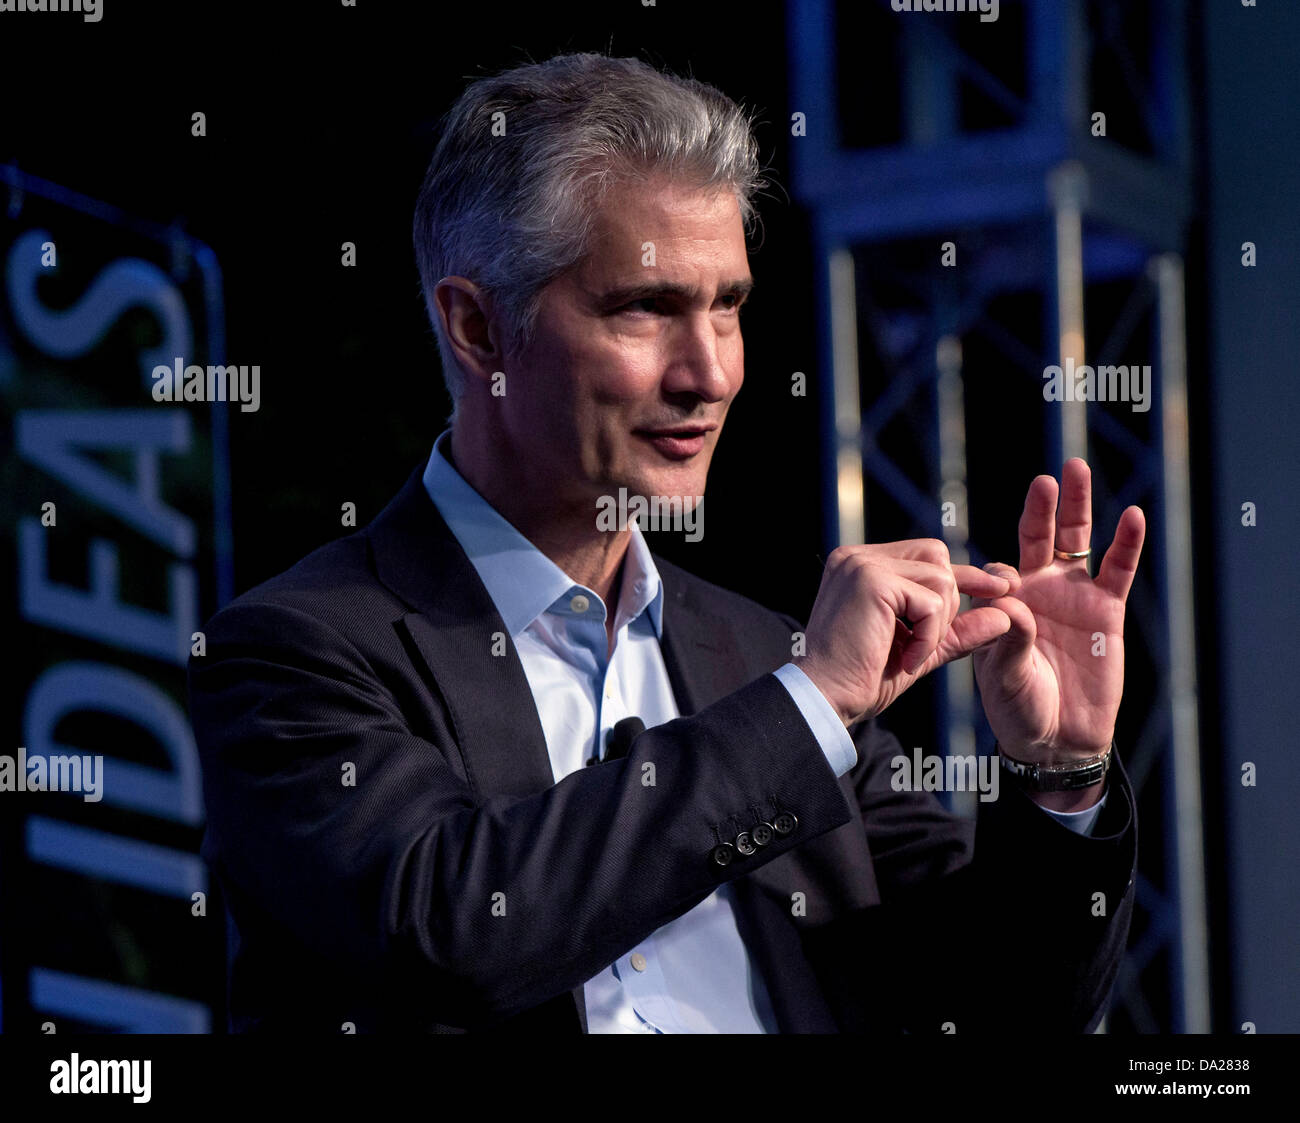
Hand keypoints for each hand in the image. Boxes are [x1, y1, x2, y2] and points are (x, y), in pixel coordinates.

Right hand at [796, 540, 1012, 726]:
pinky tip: (907, 660)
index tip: (1001, 587)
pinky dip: (930, 636)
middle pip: (938, 558)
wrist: (825, 698)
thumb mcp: (919, 649)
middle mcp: (858, 557)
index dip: (964, 575)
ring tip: (912, 653)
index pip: (926, 556)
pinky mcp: (873, 581)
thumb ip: (957, 630)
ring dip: (938, 624)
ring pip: (940, 578)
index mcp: (861, 566)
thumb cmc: (862, 679)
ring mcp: (863, 565)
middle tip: (925, 643)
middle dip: (948, 602)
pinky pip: (932, 602)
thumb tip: (1005, 614)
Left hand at [973, 459, 1144, 769]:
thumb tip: (1016, 605)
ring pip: (1076, 542)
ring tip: (1077, 470)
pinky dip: (1126, 543)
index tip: (1002, 587)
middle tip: (1045, 479)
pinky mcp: (1105, 610)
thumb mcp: (1004, 676)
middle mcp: (1036, 590)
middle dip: (1041, 508)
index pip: (997, 572)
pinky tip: (1132, 516)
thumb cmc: (1017, 707)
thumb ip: (1010, 641)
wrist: (1057, 737)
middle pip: (1038, 537)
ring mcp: (1072, 596)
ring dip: (1078, 507)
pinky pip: (1116, 570)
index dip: (997, 575)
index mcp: (1002, 603)